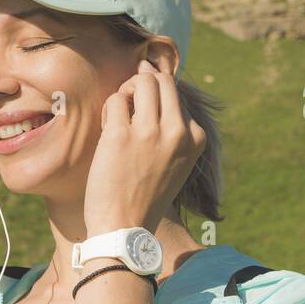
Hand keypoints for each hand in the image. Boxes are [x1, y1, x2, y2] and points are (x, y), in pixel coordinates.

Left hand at [84, 60, 206, 234]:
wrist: (125, 229)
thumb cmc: (144, 195)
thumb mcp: (175, 161)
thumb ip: (172, 126)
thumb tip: (151, 74)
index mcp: (196, 137)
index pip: (177, 94)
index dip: (156, 99)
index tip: (144, 117)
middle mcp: (178, 131)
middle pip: (162, 80)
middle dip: (141, 84)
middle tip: (128, 105)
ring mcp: (151, 132)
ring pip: (141, 81)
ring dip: (126, 91)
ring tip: (118, 116)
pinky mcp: (121, 135)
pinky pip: (115, 100)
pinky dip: (108, 111)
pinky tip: (108, 131)